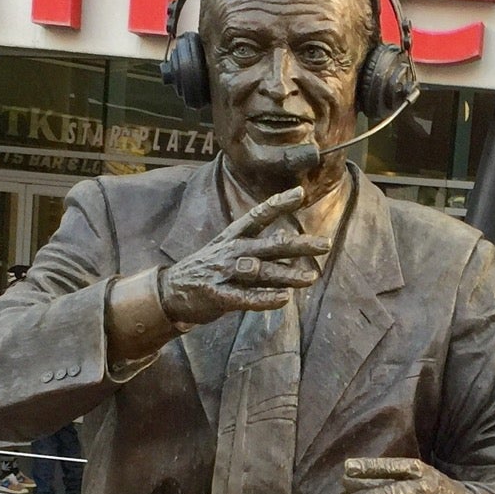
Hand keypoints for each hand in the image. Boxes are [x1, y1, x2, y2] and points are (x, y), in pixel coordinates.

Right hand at [158, 187, 328, 327]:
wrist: (170, 291)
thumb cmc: (208, 270)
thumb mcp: (228, 251)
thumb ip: (259, 251)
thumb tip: (293, 247)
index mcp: (234, 237)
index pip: (258, 215)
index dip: (278, 203)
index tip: (300, 193)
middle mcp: (231, 251)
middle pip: (269, 245)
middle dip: (298, 245)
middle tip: (324, 245)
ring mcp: (224, 273)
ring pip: (260, 271)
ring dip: (286, 274)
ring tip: (310, 278)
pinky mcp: (218, 296)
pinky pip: (245, 297)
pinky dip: (265, 298)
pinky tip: (283, 299)